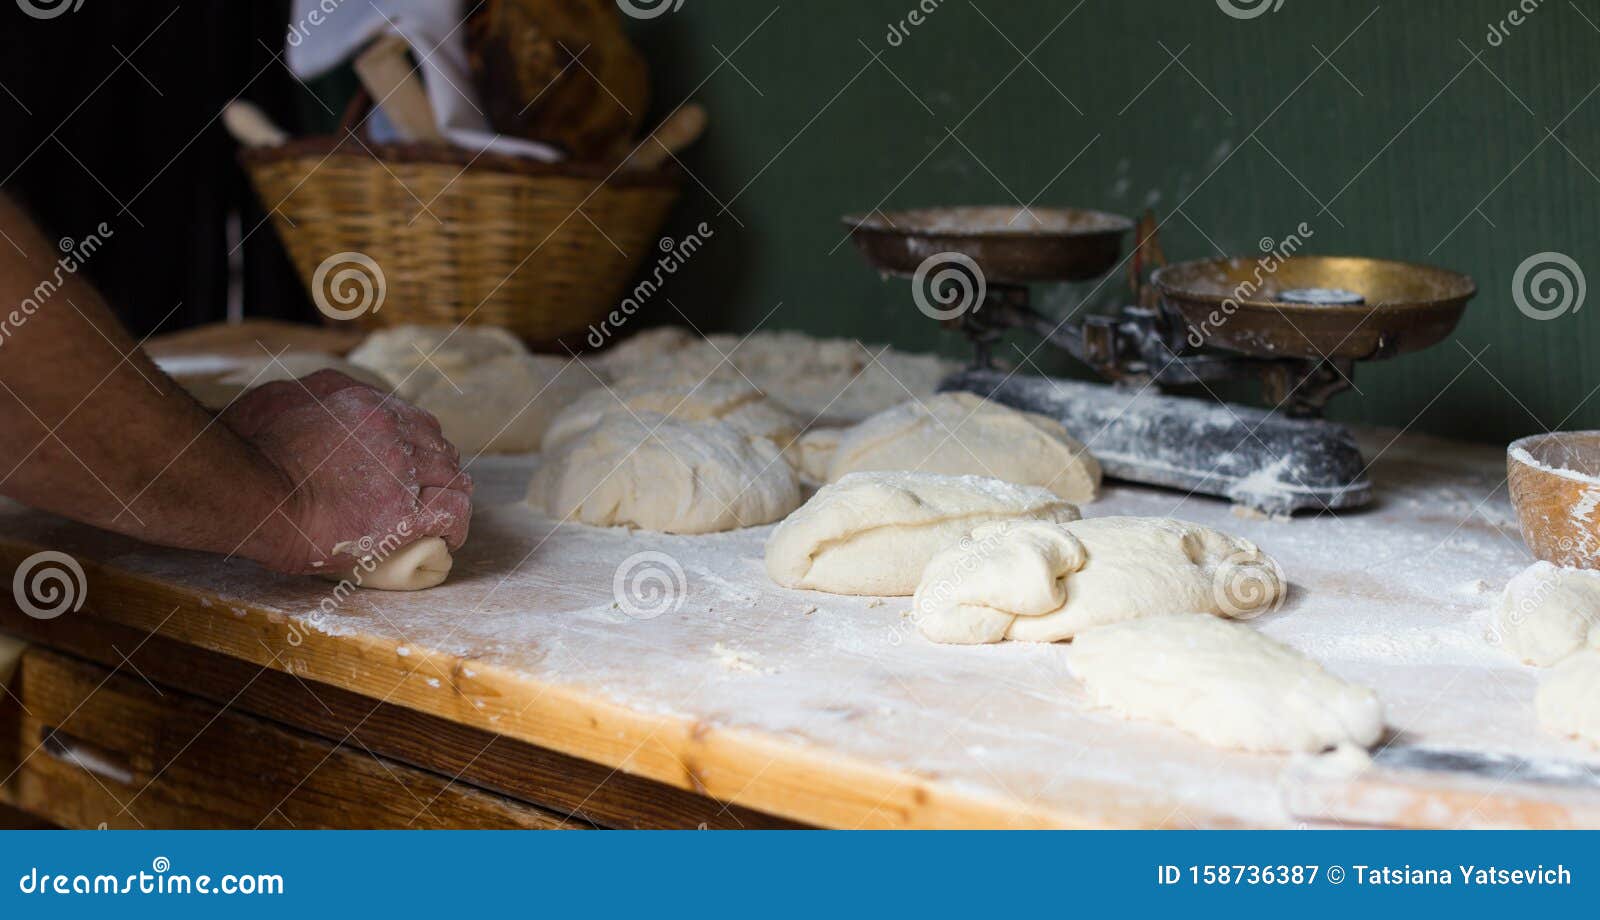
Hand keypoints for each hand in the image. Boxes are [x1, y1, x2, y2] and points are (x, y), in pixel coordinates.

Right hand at [225, 371, 472, 574]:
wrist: (254, 494)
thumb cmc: (253, 453)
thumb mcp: (282, 401)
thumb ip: (314, 396)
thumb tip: (324, 403)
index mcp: (367, 404)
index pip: (417, 421)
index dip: (424, 446)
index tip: (419, 464)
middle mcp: (392, 431)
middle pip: (439, 449)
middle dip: (441, 472)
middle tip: (435, 493)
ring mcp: (401, 470)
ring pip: (453, 479)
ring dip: (452, 497)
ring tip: (446, 519)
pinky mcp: (403, 513)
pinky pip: (452, 513)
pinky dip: (455, 526)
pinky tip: (449, 538)